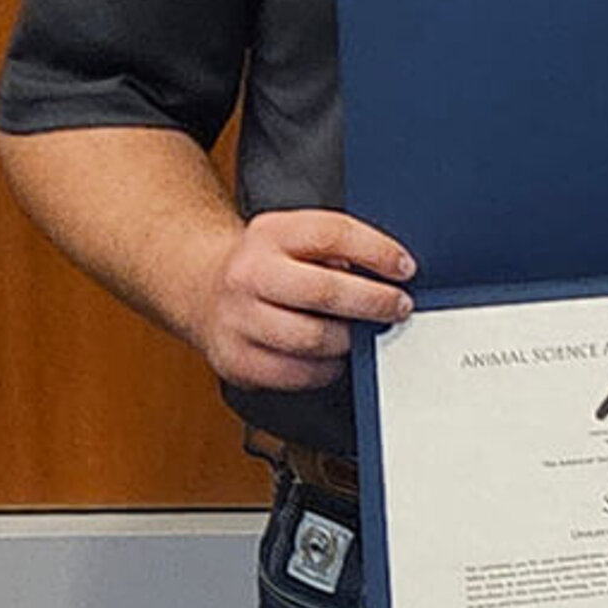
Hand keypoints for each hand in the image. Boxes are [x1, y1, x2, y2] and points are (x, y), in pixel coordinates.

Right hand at [193, 210, 414, 391]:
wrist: (203, 289)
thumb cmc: (268, 264)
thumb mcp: (297, 236)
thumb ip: (339, 247)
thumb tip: (393, 273)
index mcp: (270, 234)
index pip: (332, 235)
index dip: (377, 252)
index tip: (404, 268)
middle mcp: (248, 275)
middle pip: (324, 292)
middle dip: (373, 303)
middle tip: (397, 307)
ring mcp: (237, 320)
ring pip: (312, 339)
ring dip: (350, 340)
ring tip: (363, 333)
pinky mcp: (235, 360)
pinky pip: (297, 373)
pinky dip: (326, 368)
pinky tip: (333, 355)